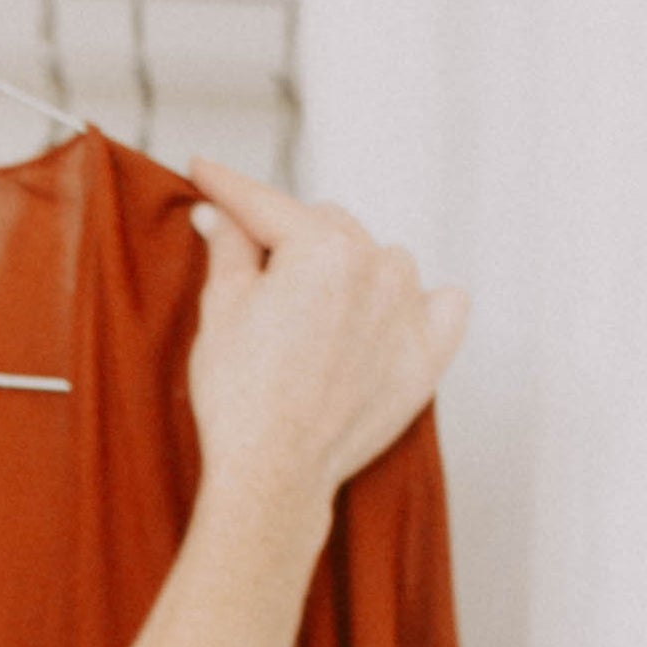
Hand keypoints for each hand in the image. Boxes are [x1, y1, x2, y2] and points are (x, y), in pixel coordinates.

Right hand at [183, 159, 466, 523]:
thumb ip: (229, 246)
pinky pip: (442, 304)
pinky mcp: (428, 356)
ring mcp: (409, 312)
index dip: (228, 188)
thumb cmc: (241, 397)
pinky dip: (420, 300)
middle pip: (328, 226)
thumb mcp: (220, 308)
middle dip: (291, 237)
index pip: (268, 205)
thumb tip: (222, 214)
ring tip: (318, 304)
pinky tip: (391, 311)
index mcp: (324, 248)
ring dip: (352, 268)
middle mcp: (378, 268)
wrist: (273, 474)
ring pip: (382, 260)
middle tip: (254, 264)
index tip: (203, 172)